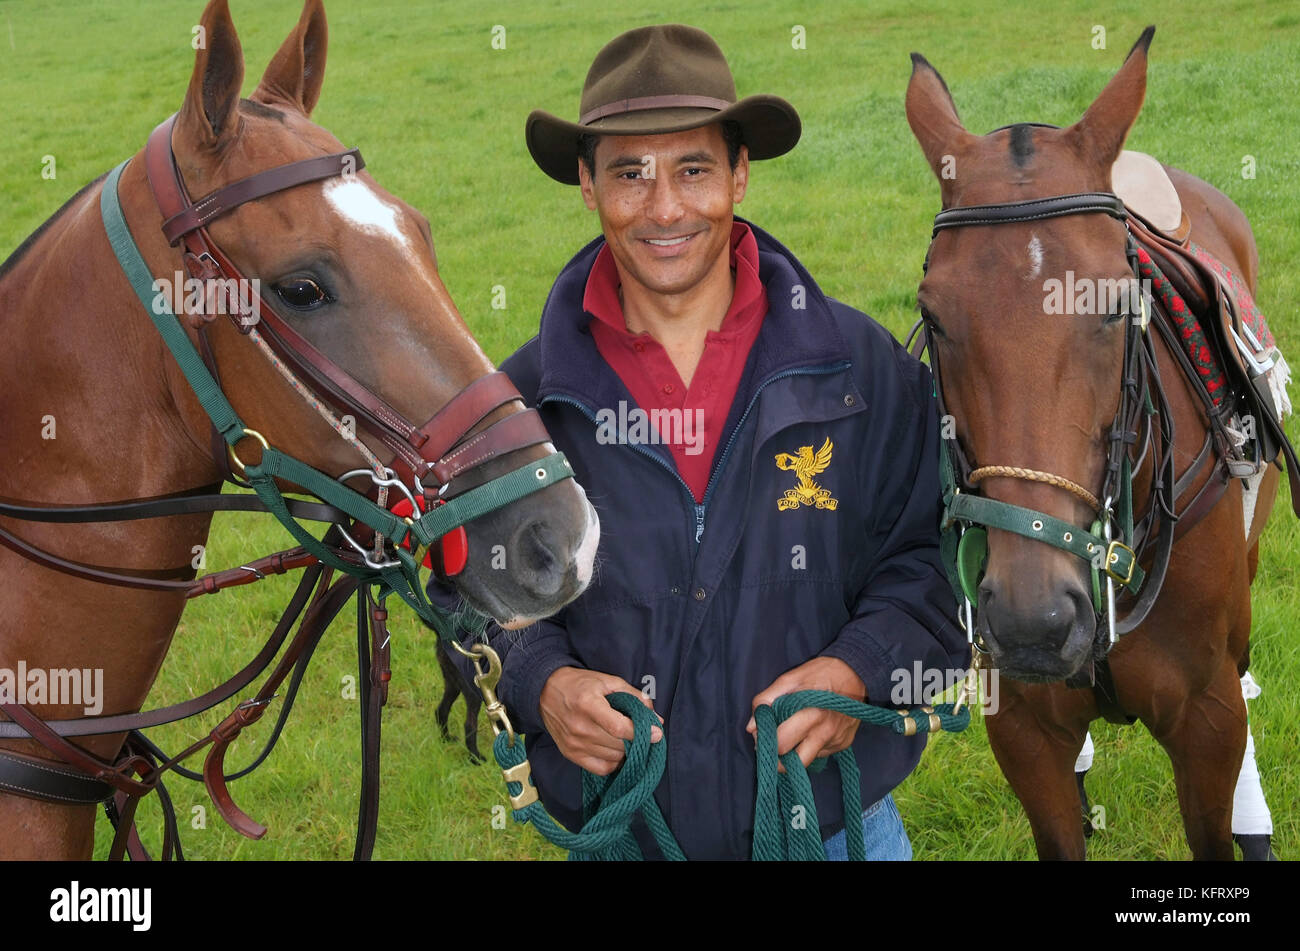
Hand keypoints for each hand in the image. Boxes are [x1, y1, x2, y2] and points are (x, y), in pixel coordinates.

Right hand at [539, 666, 662, 774]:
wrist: (545, 692)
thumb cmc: (579, 684)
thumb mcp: (607, 681)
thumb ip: (633, 696)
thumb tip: (655, 717)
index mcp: (588, 705)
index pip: (619, 727)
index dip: (641, 732)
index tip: (657, 733)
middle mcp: (579, 727)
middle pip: (618, 744)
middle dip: (637, 740)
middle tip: (643, 732)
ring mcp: (574, 744)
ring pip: (613, 757)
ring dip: (626, 750)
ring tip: (628, 738)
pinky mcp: (570, 754)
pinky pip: (601, 768)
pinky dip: (614, 762)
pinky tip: (616, 750)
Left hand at [747, 657, 866, 768]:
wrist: (856, 673)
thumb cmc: (820, 673)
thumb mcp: (790, 679)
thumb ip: (767, 700)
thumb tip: (751, 727)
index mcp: (811, 715)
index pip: (781, 744)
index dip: (766, 742)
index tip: (762, 736)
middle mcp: (825, 733)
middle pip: (793, 763)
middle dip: (778, 756)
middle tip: (773, 743)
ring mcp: (836, 741)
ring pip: (807, 761)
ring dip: (794, 755)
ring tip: (791, 737)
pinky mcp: (843, 745)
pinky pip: (820, 753)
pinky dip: (810, 746)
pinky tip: (811, 730)